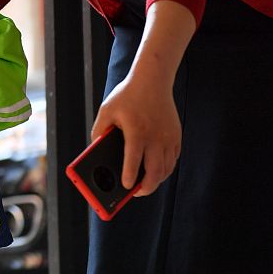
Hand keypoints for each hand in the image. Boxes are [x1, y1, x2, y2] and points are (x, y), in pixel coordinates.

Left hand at [92, 72, 180, 195]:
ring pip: (166, 168)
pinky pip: (173, 159)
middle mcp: (155, 137)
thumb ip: (100, 131)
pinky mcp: (176, 136)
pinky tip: (155, 171)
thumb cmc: (126, 96)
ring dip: (156, 180)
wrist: (152, 80)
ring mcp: (168, 137)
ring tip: (145, 184)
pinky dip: (165, 168)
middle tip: (136, 192)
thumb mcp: (106, 111)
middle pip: (155, 171)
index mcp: (136, 131)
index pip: (134, 160)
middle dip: (146, 187)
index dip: (130, 176)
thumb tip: (96, 151)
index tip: (126, 187)